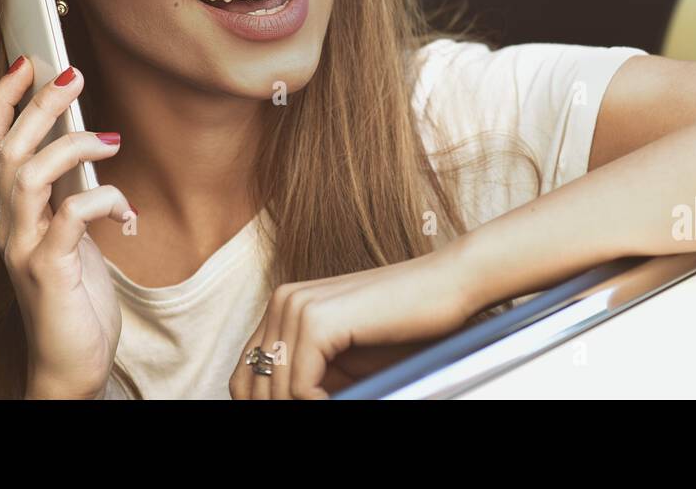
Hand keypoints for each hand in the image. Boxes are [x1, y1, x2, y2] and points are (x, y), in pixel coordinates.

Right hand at [0, 57, 132, 398]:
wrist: (74, 363)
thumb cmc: (76, 295)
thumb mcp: (73, 233)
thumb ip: (70, 192)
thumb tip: (89, 142)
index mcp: (11, 213)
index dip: (3, 101)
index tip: (28, 60)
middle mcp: (7, 226)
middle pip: (7, 150)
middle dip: (37, 105)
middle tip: (72, 74)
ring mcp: (23, 249)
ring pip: (27, 176)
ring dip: (69, 147)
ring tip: (110, 140)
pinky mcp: (49, 272)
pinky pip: (68, 218)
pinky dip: (100, 201)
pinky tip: (126, 211)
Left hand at [229, 244, 473, 398]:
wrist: (450, 286)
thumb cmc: (408, 327)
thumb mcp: (345, 364)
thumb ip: (309, 381)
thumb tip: (284, 405)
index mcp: (284, 308)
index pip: (245, 377)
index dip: (268, 405)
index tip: (311, 409)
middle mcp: (282, 301)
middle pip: (251, 387)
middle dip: (283, 408)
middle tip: (328, 408)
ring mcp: (297, 306)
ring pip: (274, 392)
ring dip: (307, 408)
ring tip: (345, 403)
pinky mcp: (318, 319)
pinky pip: (299, 388)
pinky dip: (319, 404)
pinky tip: (352, 399)